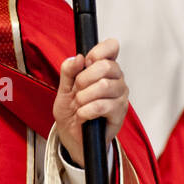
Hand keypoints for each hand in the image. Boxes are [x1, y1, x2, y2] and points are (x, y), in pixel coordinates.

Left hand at [53, 38, 128, 167]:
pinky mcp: (119, 113)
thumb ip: (68, 71)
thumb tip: (77, 58)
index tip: (86, 63)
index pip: (111, 47)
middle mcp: (116, 79)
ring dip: (84, 96)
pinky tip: (83, 115)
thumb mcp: (63, 88)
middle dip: (84, 78)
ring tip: (79, 104)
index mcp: (104, 68)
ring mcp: (120, 96)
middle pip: (106, 66)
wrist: (73, 136)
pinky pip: (102, 106)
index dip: (97, 52)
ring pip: (104, 86)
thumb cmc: (71, 110)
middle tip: (77, 90)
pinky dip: (86, 110)